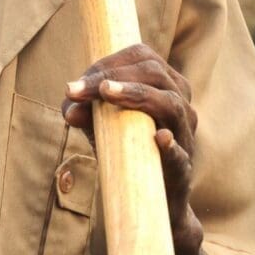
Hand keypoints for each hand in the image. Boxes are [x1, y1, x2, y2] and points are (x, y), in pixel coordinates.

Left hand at [62, 43, 201, 250]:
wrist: (149, 197)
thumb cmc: (125, 148)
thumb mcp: (101, 124)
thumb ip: (84, 111)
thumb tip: (70, 108)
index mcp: (164, 84)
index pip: (142, 57)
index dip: (108, 63)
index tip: (76, 83)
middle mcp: (180, 102)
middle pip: (155, 73)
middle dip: (113, 76)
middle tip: (79, 89)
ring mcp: (185, 134)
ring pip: (170, 104)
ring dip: (138, 95)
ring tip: (108, 92)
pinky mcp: (183, 167)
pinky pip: (181, 153)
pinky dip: (170, 145)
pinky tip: (158, 137)